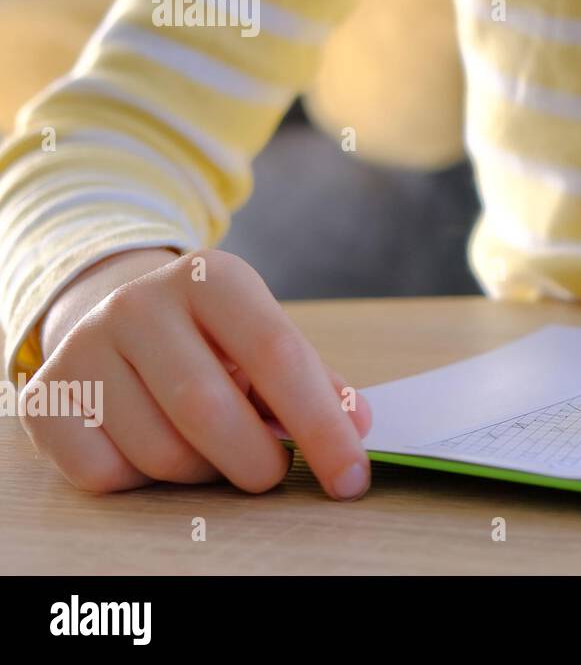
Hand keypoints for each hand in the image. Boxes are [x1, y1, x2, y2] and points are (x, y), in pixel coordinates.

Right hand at [21, 248, 371, 497]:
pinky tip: (151, 443)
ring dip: (202, 473)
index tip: (352, 476)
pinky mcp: (47, 397)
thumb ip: (315, 382)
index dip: (321, 425)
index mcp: (212, 277)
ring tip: (210, 447)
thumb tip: (357, 424)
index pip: (278, 356)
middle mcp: (140, 303)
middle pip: (211, 412)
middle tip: (273, 474)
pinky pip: (107, 474)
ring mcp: (85, 346)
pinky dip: (143, 481)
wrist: (121, 318)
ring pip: (160, 454)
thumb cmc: (214, 341)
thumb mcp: (264, 341)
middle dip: (257, 462)